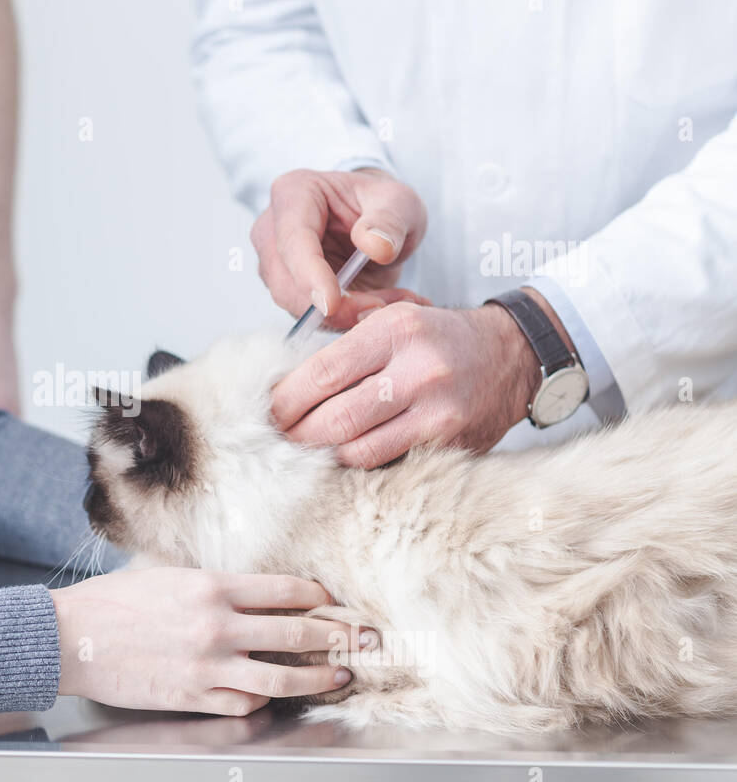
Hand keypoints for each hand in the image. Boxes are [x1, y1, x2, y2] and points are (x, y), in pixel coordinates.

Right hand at [50, 567, 375, 715]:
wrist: (70, 637)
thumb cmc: (112, 601)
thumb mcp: (167, 576)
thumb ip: (212, 585)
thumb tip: (250, 592)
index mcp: (211, 586)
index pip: (285, 589)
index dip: (317, 595)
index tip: (333, 599)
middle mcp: (217, 625)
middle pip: (297, 631)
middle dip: (340, 635)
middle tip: (367, 638)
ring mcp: (208, 665)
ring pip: (282, 677)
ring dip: (319, 677)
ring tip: (341, 676)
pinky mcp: (193, 697)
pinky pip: (244, 703)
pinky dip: (264, 701)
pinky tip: (278, 697)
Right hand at [253, 166, 430, 327]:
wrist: (377, 225)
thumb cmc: (382, 206)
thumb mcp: (400, 202)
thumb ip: (391, 219)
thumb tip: (375, 246)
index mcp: (294, 193)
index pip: (293, 239)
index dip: (309, 274)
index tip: (333, 303)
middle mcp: (273, 229)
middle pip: (284, 281)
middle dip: (328, 306)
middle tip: (378, 309)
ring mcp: (276, 263)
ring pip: (294, 304)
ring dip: (341, 314)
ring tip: (387, 303)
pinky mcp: (287, 290)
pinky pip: (309, 316)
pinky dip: (344, 319)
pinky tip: (375, 307)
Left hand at [271, 299, 541, 467]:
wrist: (511, 356)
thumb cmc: (439, 338)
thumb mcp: (393, 317)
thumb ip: (342, 340)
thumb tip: (285, 378)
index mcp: (396, 331)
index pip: (323, 373)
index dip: (287, 400)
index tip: (269, 412)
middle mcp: (419, 370)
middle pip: (336, 419)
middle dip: (298, 435)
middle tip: (280, 439)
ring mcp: (438, 413)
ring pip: (359, 451)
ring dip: (326, 455)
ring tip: (310, 449)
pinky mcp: (451, 444)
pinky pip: (389, 463)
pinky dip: (362, 463)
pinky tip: (348, 455)